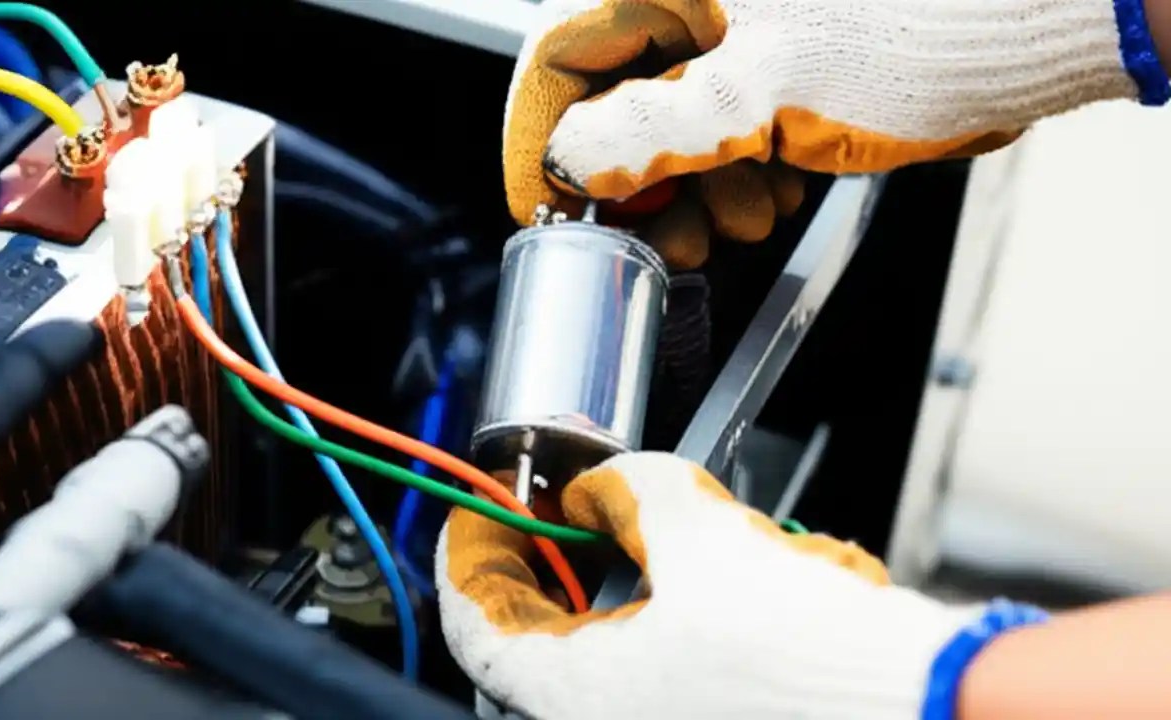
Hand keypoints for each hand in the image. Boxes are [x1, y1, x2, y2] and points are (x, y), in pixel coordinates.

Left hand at [438, 452, 980, 718]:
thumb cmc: (814, 660)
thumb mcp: (699, 535)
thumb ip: (628, 491)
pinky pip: (666, 653)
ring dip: (626, 568)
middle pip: (536, 631)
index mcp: (578, 697)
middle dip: (550, 552)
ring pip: (607, 637)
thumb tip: (600, 486)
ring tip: (662, 522)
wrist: (924, 705)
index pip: (476, 624)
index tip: (481, 502)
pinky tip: (726, 563)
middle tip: (561, 499)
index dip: (468, 550)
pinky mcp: (712, 712)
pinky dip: (678, 598)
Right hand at [506, 0, 1157, 263]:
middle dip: (636, 182)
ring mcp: (734, 28)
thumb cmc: (913, 35)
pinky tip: (771, 194)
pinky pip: (720, 122)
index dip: (541, 142)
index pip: (561, 56)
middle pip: (611, 96)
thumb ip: (646, 133)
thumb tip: (572, 161)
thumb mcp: (759, 97)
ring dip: (693, 188)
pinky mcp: (771, 58)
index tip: (544, 207)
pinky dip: (732, 171)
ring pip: (668, 120)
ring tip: (744, 219)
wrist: (1020, 29)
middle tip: (663, 236)